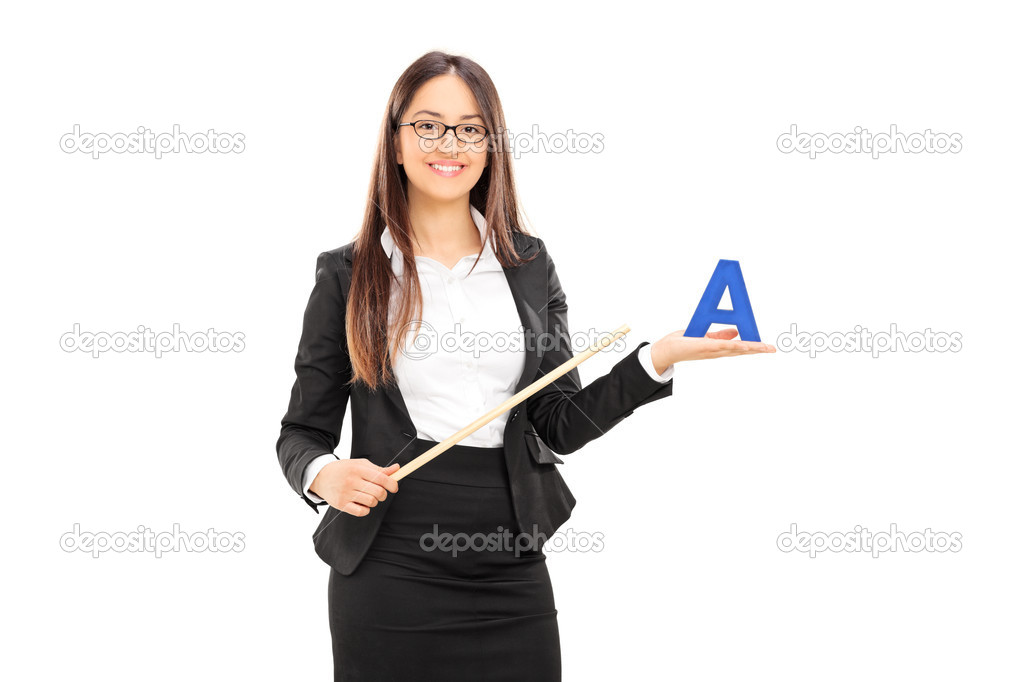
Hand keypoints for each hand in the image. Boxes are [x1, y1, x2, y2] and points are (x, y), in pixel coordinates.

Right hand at [309, 459, 400, 516]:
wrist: (321, 476)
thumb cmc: (345, 470)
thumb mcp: (360, 464)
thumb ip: (378, 469)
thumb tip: (397, 469)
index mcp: (358, 469)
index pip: (381, 478)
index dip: (392, 484)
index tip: (394, 487)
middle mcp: (351, 481)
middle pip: (378, 492)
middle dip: (383, 494)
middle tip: (380, 492)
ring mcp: (345, 493)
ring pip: (371, 502)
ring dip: (374, 501)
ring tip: (368, 497)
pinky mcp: (341, 504)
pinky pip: (361, 512)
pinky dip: (366, 510)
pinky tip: (362, 504)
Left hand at [649, 328, 775, 372]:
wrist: (667, 349)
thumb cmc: (683, 343)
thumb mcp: (705, 337)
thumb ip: (720, 335)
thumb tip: (736, 332)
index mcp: (718, 348)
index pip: (740, 348)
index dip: (755, 347)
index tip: (768, 347)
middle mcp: (718, 351)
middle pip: (742, 350)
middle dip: (758, 350)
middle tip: (774, 349)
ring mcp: (713, 350)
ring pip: (737, 349)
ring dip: (752, 348)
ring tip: (766, 348)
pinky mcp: (705, 347)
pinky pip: (723, 345)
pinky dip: (735, 346)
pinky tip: (747, 345)